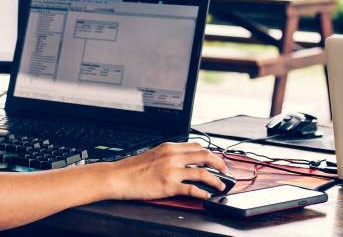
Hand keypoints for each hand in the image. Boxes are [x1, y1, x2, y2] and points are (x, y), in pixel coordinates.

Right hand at [110, 141, 227, 199]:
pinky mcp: (168, 186)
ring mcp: (171, 171)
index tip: (216, 160)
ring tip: (221, 185)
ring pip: (202, 173)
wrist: (117, 176)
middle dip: (219, 164)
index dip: (211, 154)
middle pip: (205, 156)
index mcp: (169, 147)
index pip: (197, 147)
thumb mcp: (153, 154)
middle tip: (225, 171)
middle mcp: (172, 157)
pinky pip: (192, 189)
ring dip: (216, 180)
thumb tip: (183, 160)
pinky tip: (207, 196)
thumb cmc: (131, 168)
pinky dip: (203, 193)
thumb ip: (168, 155)